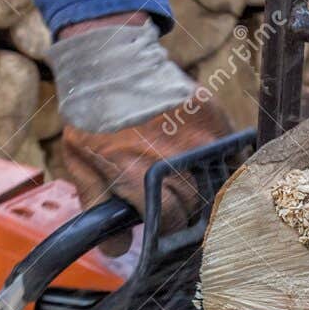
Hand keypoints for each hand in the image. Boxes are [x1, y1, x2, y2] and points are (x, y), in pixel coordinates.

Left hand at [62, 97, 233, 241]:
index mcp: (139, 175)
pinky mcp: (213, 117)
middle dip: (182, 210)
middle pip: (194, 206)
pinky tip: (202, 159)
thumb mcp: (79, 162)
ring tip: (187, 181)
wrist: (113, 60)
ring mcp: (199, 137)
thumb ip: (97, 207)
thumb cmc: (92, 115)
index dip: (166, 228)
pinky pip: (229, 153)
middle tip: (170, 201)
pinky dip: (220, 161)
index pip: (170, 221)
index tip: (162, 226)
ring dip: (204, 188)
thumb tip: (119, 249)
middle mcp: (174, 158)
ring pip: (216, 183)